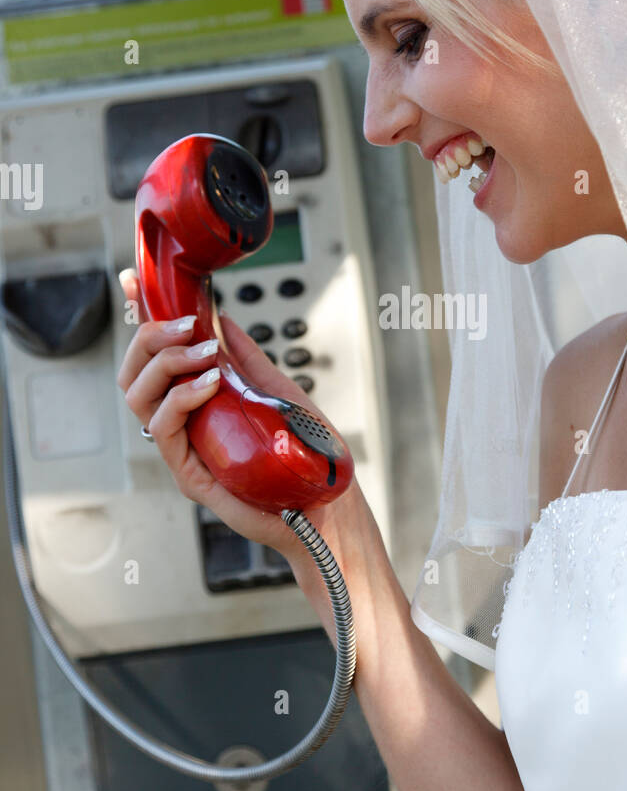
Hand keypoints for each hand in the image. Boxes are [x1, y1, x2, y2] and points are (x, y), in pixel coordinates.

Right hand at [116, 268, 366, 563]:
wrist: (329, 507)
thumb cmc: (305, 455)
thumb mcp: (276, 392)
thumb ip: (246, 361)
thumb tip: (223, 320)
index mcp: (195, 404)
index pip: (153, 359)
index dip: (140, 322)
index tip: (135, 283)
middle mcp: (181, 426)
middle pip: (133, 375)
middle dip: (149, 337)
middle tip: (184, 322)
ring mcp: (183, 452)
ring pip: (138, 399)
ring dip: (165, 362)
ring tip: (201, 349)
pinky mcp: (190, 476)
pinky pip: (165, 431)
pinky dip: (181, 398)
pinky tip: (209, 381)